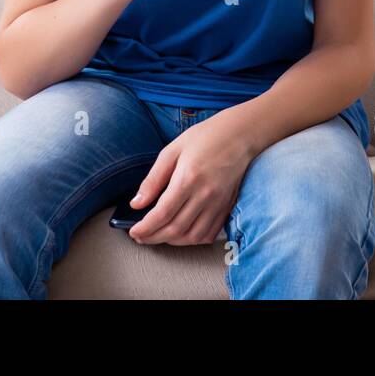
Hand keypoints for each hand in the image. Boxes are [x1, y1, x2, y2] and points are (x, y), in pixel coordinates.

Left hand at [127, 112, 253, 245]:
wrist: (241, 134)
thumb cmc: (205, 137)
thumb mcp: (172, 150)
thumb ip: (153, 179)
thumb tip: (136, 203)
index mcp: (188, 178)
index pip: (162, 214)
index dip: (145, 228)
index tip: (133, 231)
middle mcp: (205, 194)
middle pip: (175, 229)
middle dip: (153, 237)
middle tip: (141, 236)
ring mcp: (219, 203)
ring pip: (192, 236)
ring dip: (172, 241)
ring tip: (159, 236)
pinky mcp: (228, 206)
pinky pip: (210, 233)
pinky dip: (193, 239)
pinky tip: (182, 233)